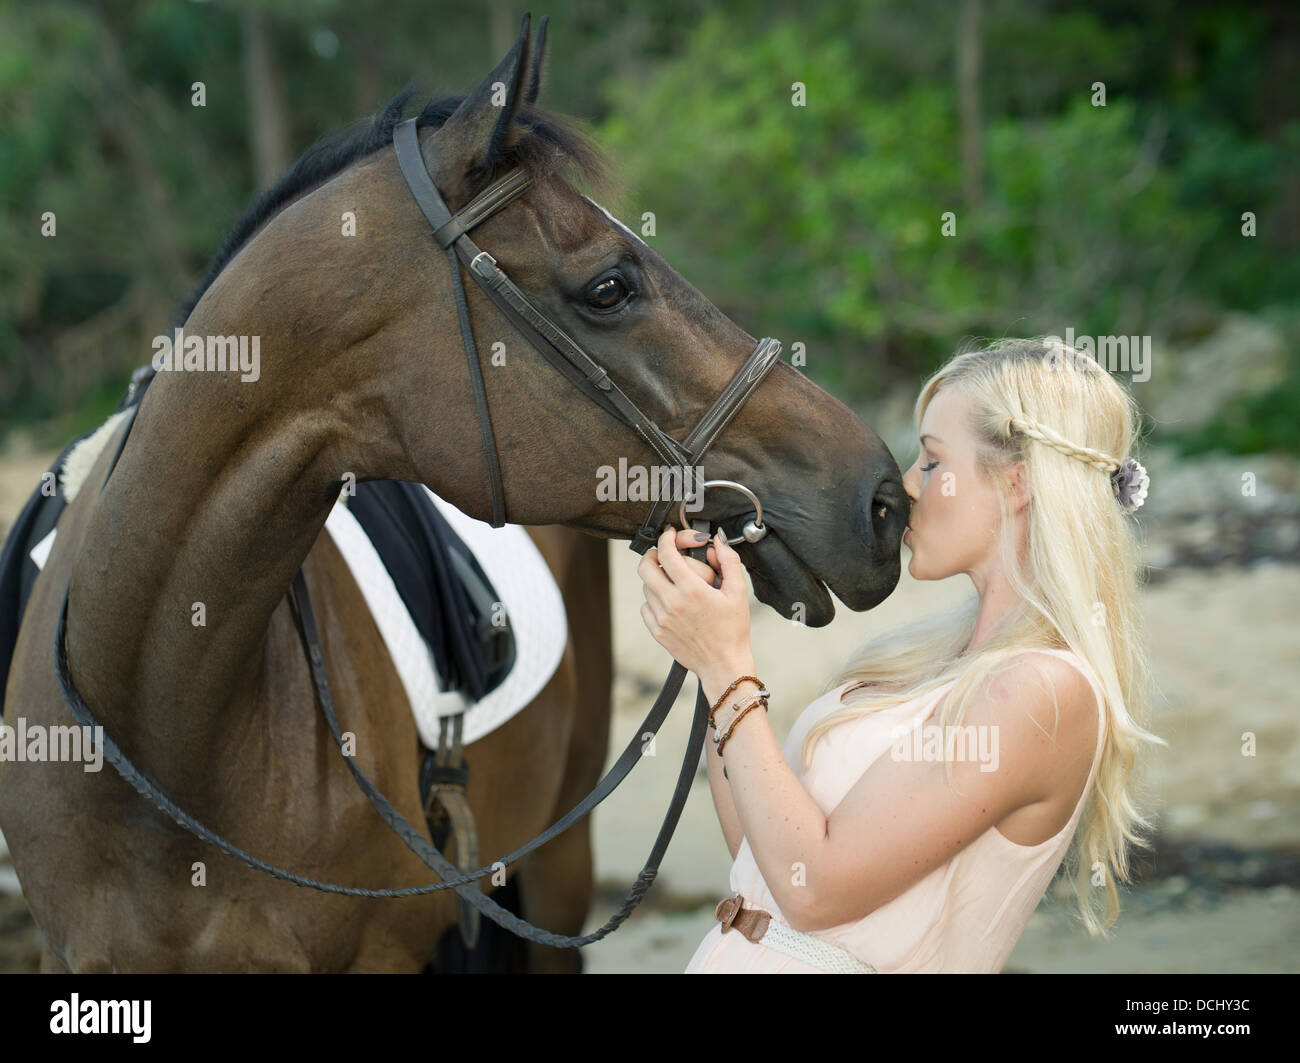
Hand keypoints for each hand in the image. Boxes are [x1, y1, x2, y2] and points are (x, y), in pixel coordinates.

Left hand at [637, 526, 752, 679]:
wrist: (723, 664)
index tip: (670, 534)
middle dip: (652, 554)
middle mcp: (672, 603)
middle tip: (664, 554)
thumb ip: (728, 560)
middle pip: (645, 567)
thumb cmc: (733, 630)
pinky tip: (672, 602)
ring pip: (645, 586)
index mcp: (692, 590)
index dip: (667, 538)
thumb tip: (717, 540)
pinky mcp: (657, 631)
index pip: (667, 553)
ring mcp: (661, 618)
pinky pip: (646, 606)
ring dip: (656, 578)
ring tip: (674, 582)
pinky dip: (654, 599)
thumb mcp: (738, 592)